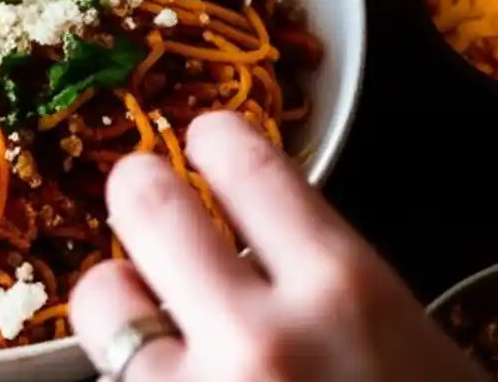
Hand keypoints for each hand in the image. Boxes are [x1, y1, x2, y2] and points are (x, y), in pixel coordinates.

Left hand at [68, 112, 486, 381]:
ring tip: (152, 318)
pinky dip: (138, 372)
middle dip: (140, 193)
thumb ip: (318, 276)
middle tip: (145, 200)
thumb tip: (244, 225)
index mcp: (343, 289)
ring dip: (121, 302)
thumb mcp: (396, 337)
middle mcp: (258, 337)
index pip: (243, 159)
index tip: (202, 141)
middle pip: (146, 203)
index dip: (212, 140)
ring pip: (101, 300)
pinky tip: (170, 376)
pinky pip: (116, 378)